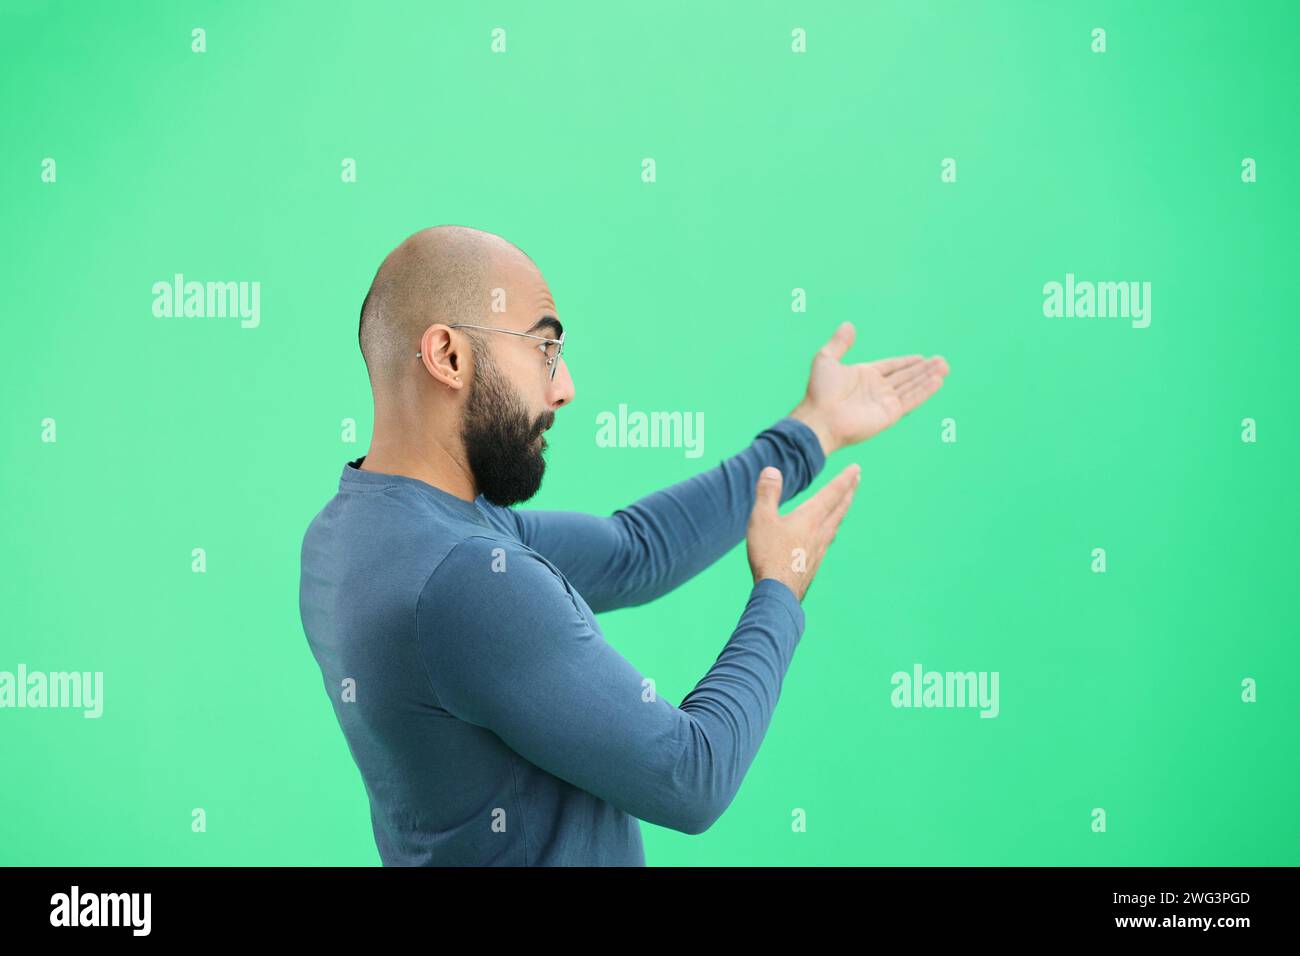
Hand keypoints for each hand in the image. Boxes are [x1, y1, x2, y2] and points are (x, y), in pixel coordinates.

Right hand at [746, 463, 859, 601]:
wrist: (778, 593)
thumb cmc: (768, 554)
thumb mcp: (762, 519)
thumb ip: (767, 493)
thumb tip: (771, 469)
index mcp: (811, 517)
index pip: (833, 492)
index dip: (845, 478)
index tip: (857, 468)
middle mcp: (821, 531)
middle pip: (840, 507)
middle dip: (849, 491)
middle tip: (857, 479)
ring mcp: (820, 548)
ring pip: (836, 524)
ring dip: (842, 509)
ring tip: (845, 504)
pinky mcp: (815, 562)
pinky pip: (829, 539)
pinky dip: (832, 528)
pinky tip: (827, 535)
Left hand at [790, 322, 949, 455]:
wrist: (819, 418)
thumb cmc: (819, 392)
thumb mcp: (826, 359)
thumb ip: (839, 343)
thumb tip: (848, 325)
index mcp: (864, 376)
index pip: (892, 367)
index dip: (907, 362)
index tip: (922, 357)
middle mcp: (877, 389)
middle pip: (906, 376)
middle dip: (924, 368)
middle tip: (942, 360)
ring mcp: (884, 402)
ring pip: (912, 386)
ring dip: (928, 377)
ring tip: (945, 367)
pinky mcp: (890, 414)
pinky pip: (912, 399)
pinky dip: (925, 390)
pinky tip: (938, 381)